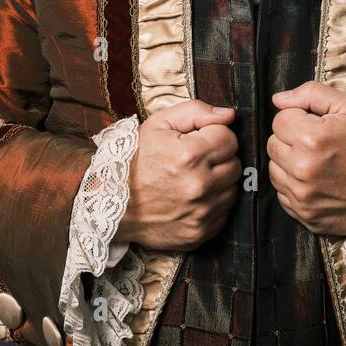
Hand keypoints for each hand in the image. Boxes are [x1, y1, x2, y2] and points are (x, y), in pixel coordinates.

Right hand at [119, 100, 240, 250]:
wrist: (110, 203)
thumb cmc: (134, 160)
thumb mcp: (159, 124)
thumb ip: (196, 112)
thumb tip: (229, 115)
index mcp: (191, 155)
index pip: (229, 138)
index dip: (214, 136)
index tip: (197, 141)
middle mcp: (200, 186)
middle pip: (235, 164)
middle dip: (219, 158)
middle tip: (195, 160)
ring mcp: (201, 213)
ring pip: (232, 189)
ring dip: (218, 182)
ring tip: (192, 179)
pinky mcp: (199, 233)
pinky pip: (224, 213)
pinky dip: (213, 205)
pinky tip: (192, 198)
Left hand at [267, 81, 345, 236]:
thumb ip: (310, 94)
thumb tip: (277, 100)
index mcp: (311, 139)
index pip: (279, 120)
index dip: (298, 119)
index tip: (317, 125)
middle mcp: (302, 170)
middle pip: (273, 145)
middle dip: (290, 141)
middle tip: (317, 144)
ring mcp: (303, 197)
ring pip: (275, 171)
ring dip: (290, 165)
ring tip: (318, 163)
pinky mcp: (306, 216)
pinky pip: (283, 195)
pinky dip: (295, 187)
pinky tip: (318, 182)